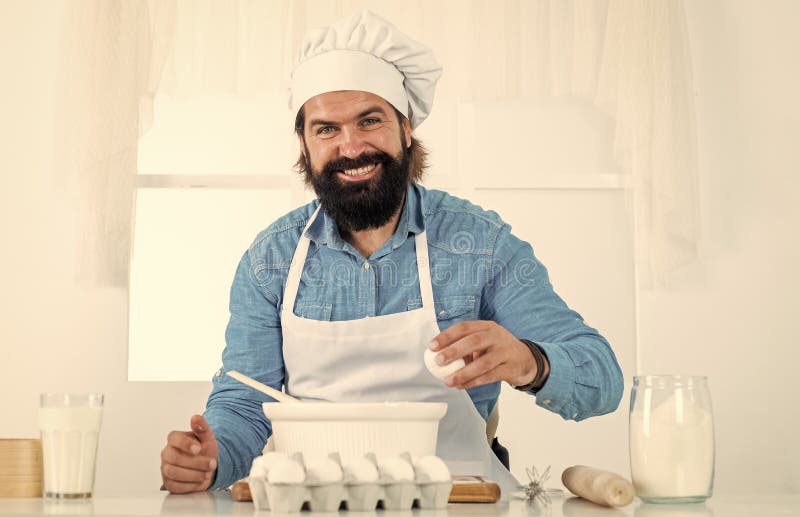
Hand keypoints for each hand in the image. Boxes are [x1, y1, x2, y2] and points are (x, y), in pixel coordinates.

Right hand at [160, 415, 218, 493]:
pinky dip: (191, 484)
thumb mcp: (207, 437)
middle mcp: (167, 453)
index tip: (199, 448)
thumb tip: (196, 417)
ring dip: (194, 474)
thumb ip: (201, 427)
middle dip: (195, 462)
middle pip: (174, 458)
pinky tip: (200, 480)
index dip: (186, 444)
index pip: (174, 438)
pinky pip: (175, 486)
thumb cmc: (204, 450)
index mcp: (174, 439)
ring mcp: (165, 468)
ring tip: (207, 473)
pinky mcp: (168, 482)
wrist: (207, 466)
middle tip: (211, 464)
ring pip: (173, 472)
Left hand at [428, 321, 543, 388]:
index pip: (464, 327)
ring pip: (483, 362)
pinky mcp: (511, 368)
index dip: (447, 336)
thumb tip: (437, 355)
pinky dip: (474, 382)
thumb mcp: (484, 341)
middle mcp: (497, 336)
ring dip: (463, 373)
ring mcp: (505, 352)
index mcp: (486, 326)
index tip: (432, 346)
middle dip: (454, 351)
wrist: (527, 360)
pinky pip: (490, 376)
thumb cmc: (498, 350)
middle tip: (438, 361)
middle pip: (474, 341)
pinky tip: (462, 386)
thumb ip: (465, 345)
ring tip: (448, 381)